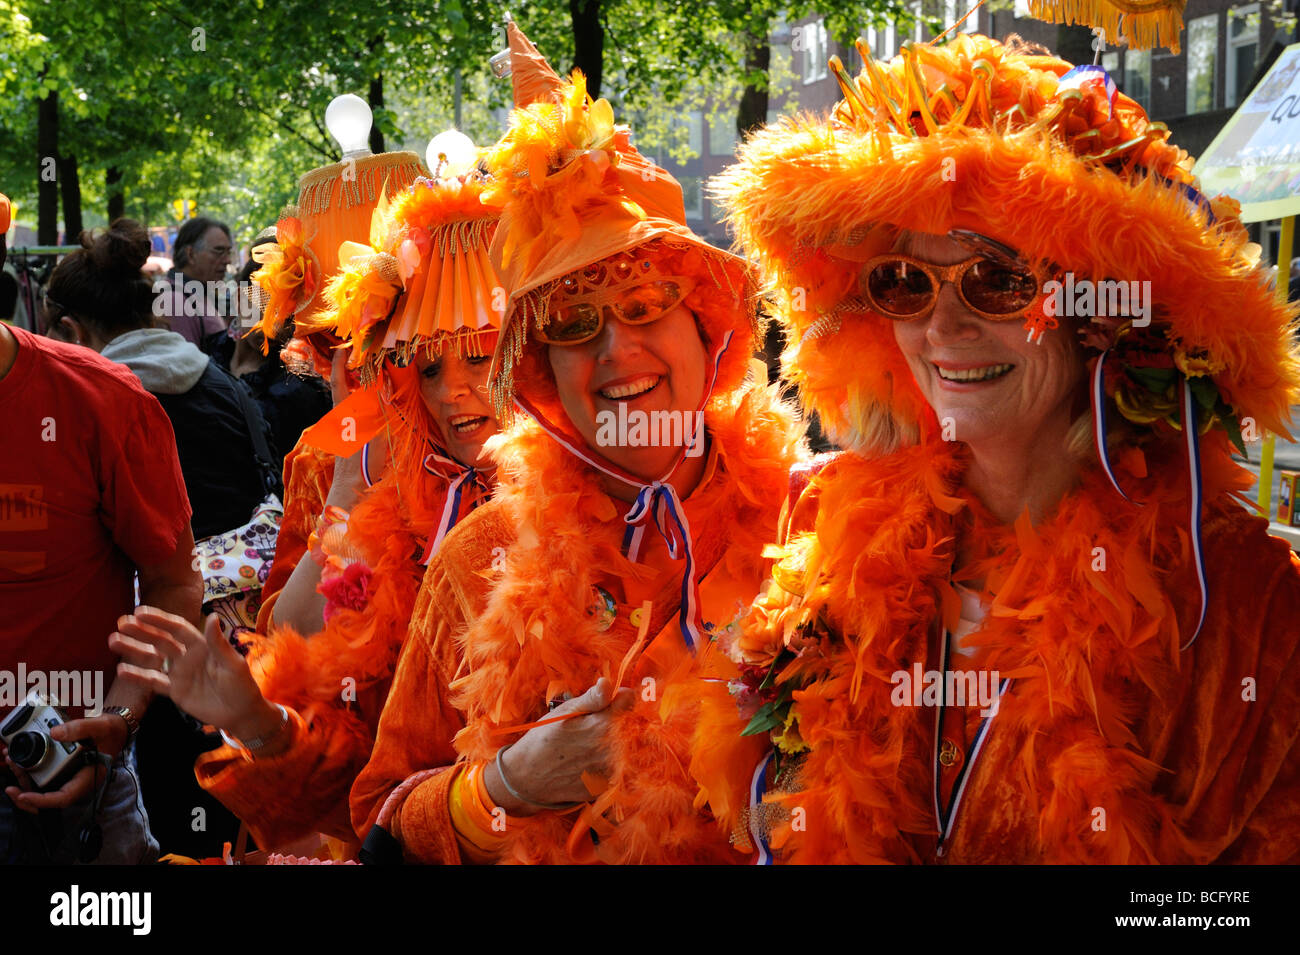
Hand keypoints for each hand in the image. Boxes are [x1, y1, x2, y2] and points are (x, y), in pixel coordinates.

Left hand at [3, 714, 124, 811]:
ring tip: (11, 763)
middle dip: (26, 794)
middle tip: (10, 789)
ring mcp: (68, 778)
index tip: (24, 796)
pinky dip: (28, 772)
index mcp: (89, 777)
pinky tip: (17, 760)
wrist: (114, 730)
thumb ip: (79, 728)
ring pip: (42, 789)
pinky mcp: (62, 771)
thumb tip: (55, 733)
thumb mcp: (100, 727)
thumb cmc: (111, 732)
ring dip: (23, 780)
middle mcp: (77, 782)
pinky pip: (42, 779)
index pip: (64, 797)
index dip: (42, 801)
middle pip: (48, 798)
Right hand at [109, 607, 280, 742]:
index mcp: (202, 646)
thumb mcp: (232, 664)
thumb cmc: (242, 686)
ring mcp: (179, 673)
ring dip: (134, 650)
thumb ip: (218, 643)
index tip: (140, 612)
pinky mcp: (175, 691)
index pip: (177, 629)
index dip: (160, 620)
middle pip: (161, 640)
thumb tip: (212, 616)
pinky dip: (138, 676)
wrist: (241, 714)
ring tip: (113, 641)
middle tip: (121, 623)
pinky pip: (154, 682)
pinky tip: (121, 670)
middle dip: (141, 631)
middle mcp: (188, 656)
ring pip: (153, 658)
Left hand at [326, 346, 387, 508]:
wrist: (351, 487)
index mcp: (344, 411)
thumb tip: (380, 382)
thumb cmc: (364, 462)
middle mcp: (340, 415)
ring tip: (372, 375)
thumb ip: (378, 405)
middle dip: (351, 370)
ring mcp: (342, 425)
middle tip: (364, 356)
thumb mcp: (376, 431)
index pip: (339, 379)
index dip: (340, 362)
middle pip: (343, 385)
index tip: (346, 347)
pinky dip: (361, 400)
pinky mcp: (346, 434)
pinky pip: (353, 409)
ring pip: (348, 398)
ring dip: (357, 385)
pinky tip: (374, 401)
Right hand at [483, 678, 634, 815]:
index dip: (618, 697)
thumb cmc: (543, 739)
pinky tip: (587, 762)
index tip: (608, 701)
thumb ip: (592, 698)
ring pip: (624, 746)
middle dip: (616, 721)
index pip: (629, 700)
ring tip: (587, 746)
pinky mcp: (606, 787)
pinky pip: (616, 767)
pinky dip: (606, 762)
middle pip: (629, 724)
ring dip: (613, 743)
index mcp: (603, 725)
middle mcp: (613, 749)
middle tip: (591, 726)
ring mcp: (610, 771)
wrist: (526, 778)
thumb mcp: (564, 712)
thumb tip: (609, 683)